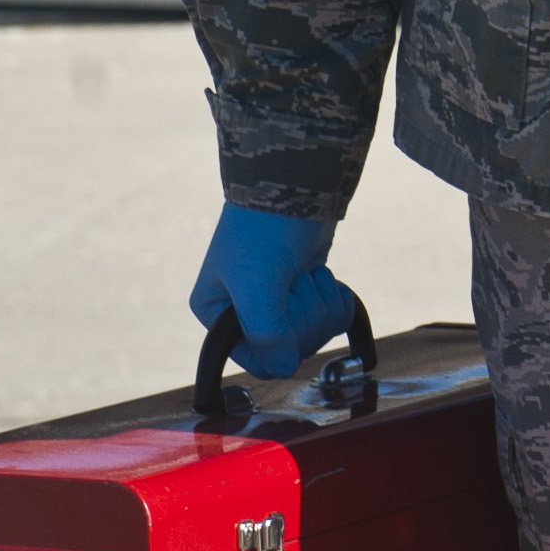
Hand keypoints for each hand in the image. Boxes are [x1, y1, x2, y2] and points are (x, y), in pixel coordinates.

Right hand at [188, 204, 354, 379]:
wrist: (297, 182)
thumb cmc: (265, 228)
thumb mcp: (256, 284)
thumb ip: (265, 331)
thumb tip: (281, 368)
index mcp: (216, 312)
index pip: (256, 360)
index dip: (281, 344)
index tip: (288, 313)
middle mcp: (243, 310)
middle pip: (289, 348)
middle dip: (303, 315)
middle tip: (296, 283)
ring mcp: (277, 298)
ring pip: (312, 332)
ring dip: (318, 301)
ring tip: (305, 272)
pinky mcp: (304, 286)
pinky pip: (327, 314)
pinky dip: (333, 297)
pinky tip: (321, 274)